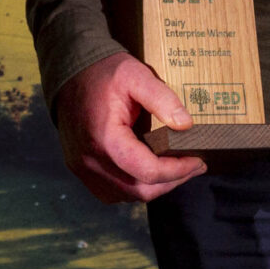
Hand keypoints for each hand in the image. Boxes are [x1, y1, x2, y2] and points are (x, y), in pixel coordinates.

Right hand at [53, 52, 205, 203]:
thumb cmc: (104, 73)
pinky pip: (110, 191)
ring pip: (125, 195)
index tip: (198, 161)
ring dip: (153, 187)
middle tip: (192, 167)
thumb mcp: (136, 76)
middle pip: (138, 190)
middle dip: (170, 182)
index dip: (177, 171)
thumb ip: (162, 98)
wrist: (70, 73)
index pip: (147, 171)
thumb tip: (186, 124)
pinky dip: (132, 187)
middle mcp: (90, 160)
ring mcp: (82, 168)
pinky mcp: (80, 168)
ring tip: (174, 169)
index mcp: (105, 138)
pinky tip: (147, 172)